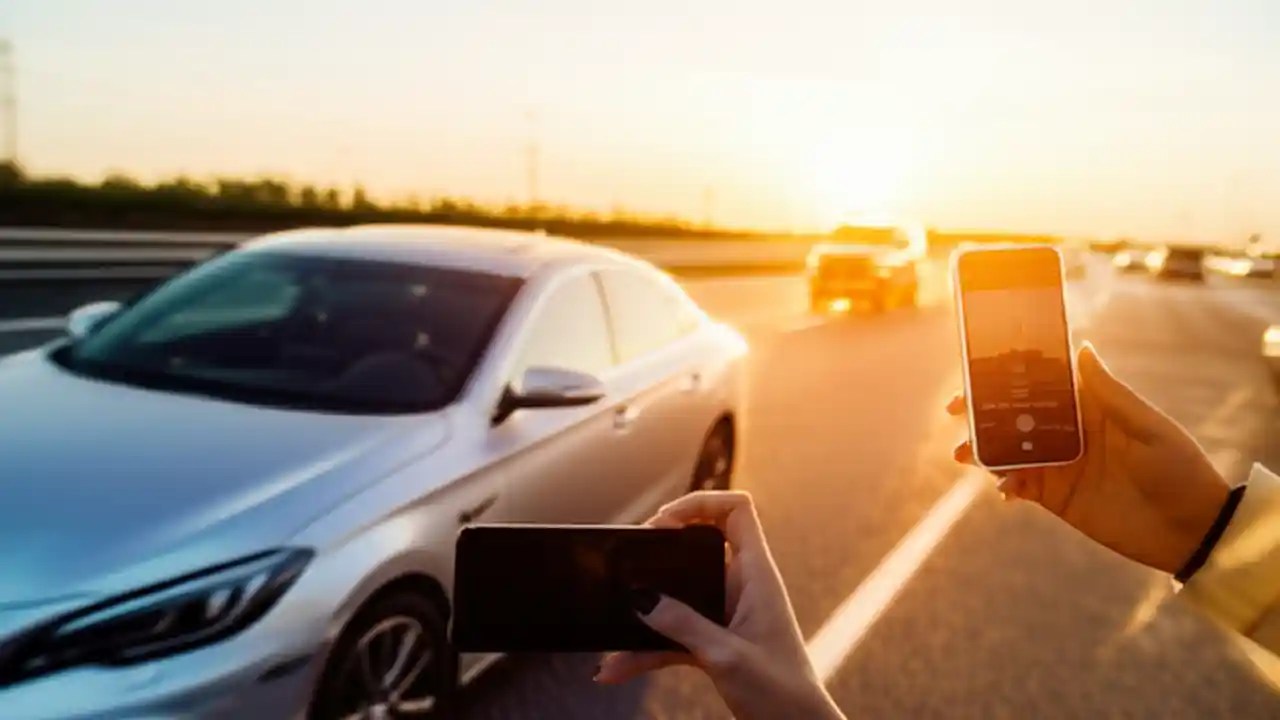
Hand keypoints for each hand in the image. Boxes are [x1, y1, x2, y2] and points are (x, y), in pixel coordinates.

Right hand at [594, 491, 843, 719]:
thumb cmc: (781, 693)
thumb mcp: (726, 656)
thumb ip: (682, 624)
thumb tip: (641, 599)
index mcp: (757, 574)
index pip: (737, 510)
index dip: (700, 503)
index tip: (664, 524)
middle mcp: (741, 585)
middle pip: (698, 542)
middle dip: (659, 550)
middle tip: (631, 561)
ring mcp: (726, 612)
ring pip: (678, 594)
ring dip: (645, 610)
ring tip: (612, 626)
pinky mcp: (714, 640)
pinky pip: (672, 633)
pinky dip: (645, 649)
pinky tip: (617, 668)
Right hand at [949, 343, 1229, 573]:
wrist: (1190, 529)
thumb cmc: (1178, 469)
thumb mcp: (1148, 428)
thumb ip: (1110, 392)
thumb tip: (1082, 346)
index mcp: (1089, 407)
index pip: (1040, 383)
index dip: (1007, 376)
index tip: (977, 371)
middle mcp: (1068, 432)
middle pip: (1015, 416)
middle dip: (981, 413)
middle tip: (956, 414)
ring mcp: (1059, 464)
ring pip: (1008, 450)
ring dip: (982, 450)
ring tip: (963, 456)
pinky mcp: (1055, 497)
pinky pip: (1019, 485)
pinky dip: (1004, 485)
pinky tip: (1004, 490)